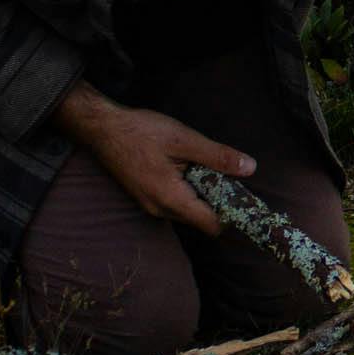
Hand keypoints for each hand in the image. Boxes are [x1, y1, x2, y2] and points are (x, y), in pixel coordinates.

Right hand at [55, 83, 253, 237]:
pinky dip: (192, 192)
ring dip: (206, 197)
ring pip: (190, 212)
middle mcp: (161, 210)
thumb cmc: (141, 132)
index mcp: (171, 200)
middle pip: (202, 220)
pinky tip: (196, 171)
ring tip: (217, 172)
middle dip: (223, 205)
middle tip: (238, 181)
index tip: (251, 204)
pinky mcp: (147, 197)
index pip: (212, 226)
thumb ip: (218, 156)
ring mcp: (151, 205)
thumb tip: (250, 168)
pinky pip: (178, 203)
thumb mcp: (184, 140)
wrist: (102, 129)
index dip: (235, 218)